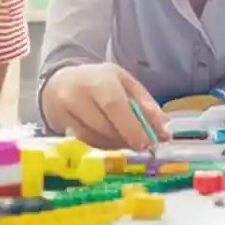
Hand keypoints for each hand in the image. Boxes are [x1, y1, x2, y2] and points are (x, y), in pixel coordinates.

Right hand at [41, 63, 170, 150]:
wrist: (60, 81)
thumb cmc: (99, 81)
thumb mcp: (126, 83)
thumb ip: (146, 105)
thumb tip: (165, 132)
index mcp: (100, 79)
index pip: (114, 105)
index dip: (131, 127)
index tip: (146, 144)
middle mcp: (78, 93)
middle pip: (104, 125)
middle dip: (126, 138)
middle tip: (141, 146)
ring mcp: (64, 109)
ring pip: (94, 137)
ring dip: (115, 144)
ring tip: (126, 140)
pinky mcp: (58, 123)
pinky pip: (84, 141)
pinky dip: (101, 145)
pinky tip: (109, 140)